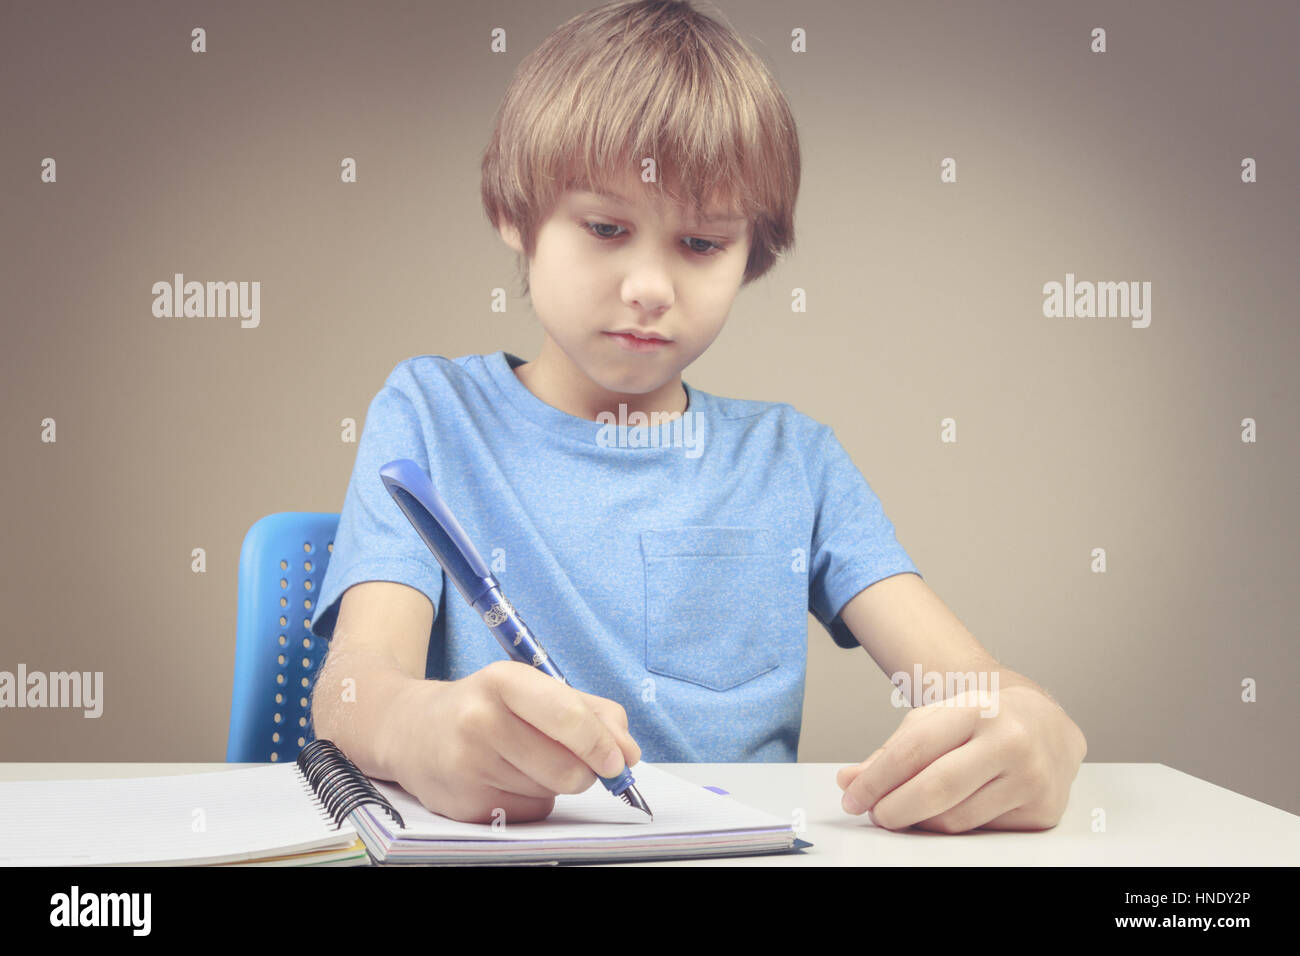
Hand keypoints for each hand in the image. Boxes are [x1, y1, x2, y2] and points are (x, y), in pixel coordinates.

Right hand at [386, 660, 641, 823]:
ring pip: (551, 793)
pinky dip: (530, 800)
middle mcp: (479, 720)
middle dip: (584, 770)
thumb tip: (629, 753)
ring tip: (522, 759)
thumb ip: (592, 712)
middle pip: (567, 768)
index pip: (567, 716)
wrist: (412, 729)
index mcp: (503, 681)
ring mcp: (467, 765)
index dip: (601, 744)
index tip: (620, 761)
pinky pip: (529, 813)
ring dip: (553, 783)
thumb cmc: (487, 706)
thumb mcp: (535, 690)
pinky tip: (503, 778)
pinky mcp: (464, 804)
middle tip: (569, 757)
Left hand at [836, 683, 1085, 832]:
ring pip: (956, 819)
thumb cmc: (982, 720)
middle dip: (893, 809)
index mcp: (977, 708)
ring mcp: (1032, 778)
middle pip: (935, 790)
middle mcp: (1010, 741)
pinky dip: (953, 828)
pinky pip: (981, 831)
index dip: (876, 780)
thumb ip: (892, 752)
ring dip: (920, 823)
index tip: (852, 797)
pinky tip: (946, 812)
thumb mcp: (936, 720)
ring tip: (906, 811)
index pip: (913, 750)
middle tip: (874, 814)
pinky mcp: (1043, 811)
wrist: (1047, 723)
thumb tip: (848, 782)